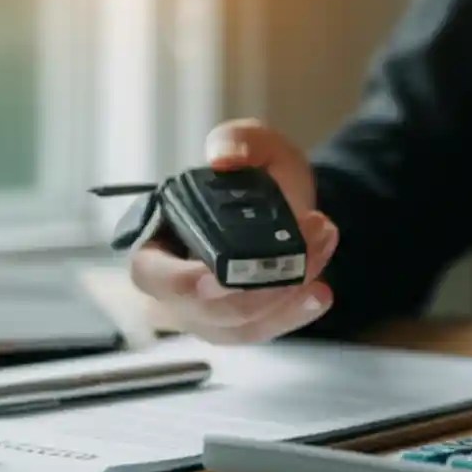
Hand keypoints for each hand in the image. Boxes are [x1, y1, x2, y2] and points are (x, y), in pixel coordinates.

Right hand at [129, 119, 339, 342]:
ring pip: (238, 325)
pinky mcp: (239, 326)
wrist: (290, 207)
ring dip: (283, 297)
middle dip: (258, 282)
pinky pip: (262, 332)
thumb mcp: (253, 145)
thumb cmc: (257, 178)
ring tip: (319, 255)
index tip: (228, 270)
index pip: (152, 274)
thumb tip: (224, 157)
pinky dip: (293, 315)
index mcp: (156, 240)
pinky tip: (318, 293)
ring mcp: (205, 314)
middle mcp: (173, 286)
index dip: (186, 280)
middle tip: (306, 239)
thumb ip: (238, 140)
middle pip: (206, 308)